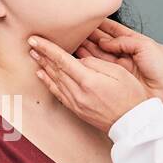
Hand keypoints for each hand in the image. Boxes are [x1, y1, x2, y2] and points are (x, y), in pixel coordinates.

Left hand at [27, 35, 150, 133]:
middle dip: (42, 55)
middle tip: (31, 43)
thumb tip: (80, 60)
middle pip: (55, 70)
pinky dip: (48, 83)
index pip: (62, 60)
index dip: (47, 48)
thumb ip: (96, 63)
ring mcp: (76, 103)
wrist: (132, 123)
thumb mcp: (118, 72)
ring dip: (43, 66)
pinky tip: (42, 75)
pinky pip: (58, 93)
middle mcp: (78, 93)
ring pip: (55, 81)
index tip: (35, 39)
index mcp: (88, 81)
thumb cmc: (130, 96)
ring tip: (34, 55)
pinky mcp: (76, 110)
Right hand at [77, 17, 162, 102]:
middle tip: (76, 29)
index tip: (89, 19)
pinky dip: (90, 60)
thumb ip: (124, 41)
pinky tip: (80, 54)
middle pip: (105, 42)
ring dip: (88, 47)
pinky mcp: (117, 78)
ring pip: (100, 54)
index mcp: (136, 42)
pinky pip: (101, 67)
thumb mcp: (146, 46)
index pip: (115, 31)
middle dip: (91, 35)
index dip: (102, 25)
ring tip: (74, 40)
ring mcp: (121, 66)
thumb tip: (105, 41)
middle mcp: (127, 54)